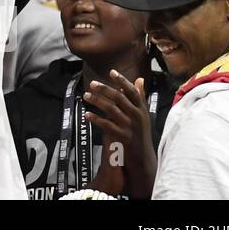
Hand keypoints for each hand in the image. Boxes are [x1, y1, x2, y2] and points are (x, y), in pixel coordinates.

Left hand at [83, 72, 156, 198]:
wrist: (143, 157)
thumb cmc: (140, 132)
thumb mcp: (143, 114)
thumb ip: (140, 96)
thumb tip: (139, 79)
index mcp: (142, 109)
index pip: (133, 91)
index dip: (122, 80)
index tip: (111, 71)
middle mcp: (138, 116)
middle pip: (120, 98)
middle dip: (105, 89)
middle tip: (92, 83)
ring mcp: (131, 127)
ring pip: (112, 110)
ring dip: (97, 101)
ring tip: (86, 96)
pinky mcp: (123, 137)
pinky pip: (107, 126)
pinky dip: (96, 119)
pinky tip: (87, 115)